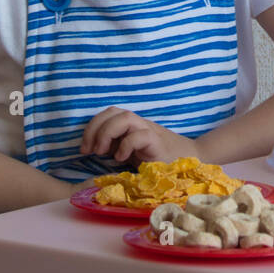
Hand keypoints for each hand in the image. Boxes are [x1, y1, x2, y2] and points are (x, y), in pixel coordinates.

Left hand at [79, 107, 200, 165]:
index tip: (84, 148)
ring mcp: (149, 131)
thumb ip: (115, 146)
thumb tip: (93, 148)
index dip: (92, 127)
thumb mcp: (130, 152)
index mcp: (131, 125)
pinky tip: (122, 158)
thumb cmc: (157, 159)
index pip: (108, 113)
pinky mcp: (158, 143)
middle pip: (113, 111)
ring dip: (107, 133)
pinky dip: (126, 145)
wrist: (189, 161)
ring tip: (103, 152)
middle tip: (89, 150)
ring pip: (126, 118)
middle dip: (95, 128)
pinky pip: (140, 136)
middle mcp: (139, 124)